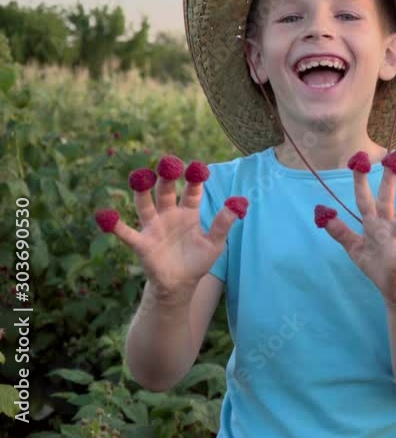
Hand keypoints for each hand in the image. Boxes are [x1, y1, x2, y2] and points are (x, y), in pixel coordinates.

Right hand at [93, 155, 245, 302]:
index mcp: (189, 213)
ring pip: (145, 204)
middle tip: (167, 162)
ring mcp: (153, 227)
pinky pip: (125, 232)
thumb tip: (238, 203)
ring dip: (142, 191)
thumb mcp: (215, 243)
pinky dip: (115, 225)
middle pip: (166, 192)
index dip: (194, 179)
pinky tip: (105, 215)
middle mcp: (169, 215)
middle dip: (167, 177)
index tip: (197, 166)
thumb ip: (223, 223)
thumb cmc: (198, 261)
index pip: (191, 191)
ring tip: (140, 176)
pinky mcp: (141, 243)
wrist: (181, 284)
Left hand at [315, 149, 395, 303]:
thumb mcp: (354, 248)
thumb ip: (339, 231)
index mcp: (372, 225)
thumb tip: (322, 212)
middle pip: (385, 201)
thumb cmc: (377, 266)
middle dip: (388, 181)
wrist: (395, 289)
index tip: (358, 160)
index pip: (364, 199)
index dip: (361, 181)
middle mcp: (386, 228)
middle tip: (394, 158)